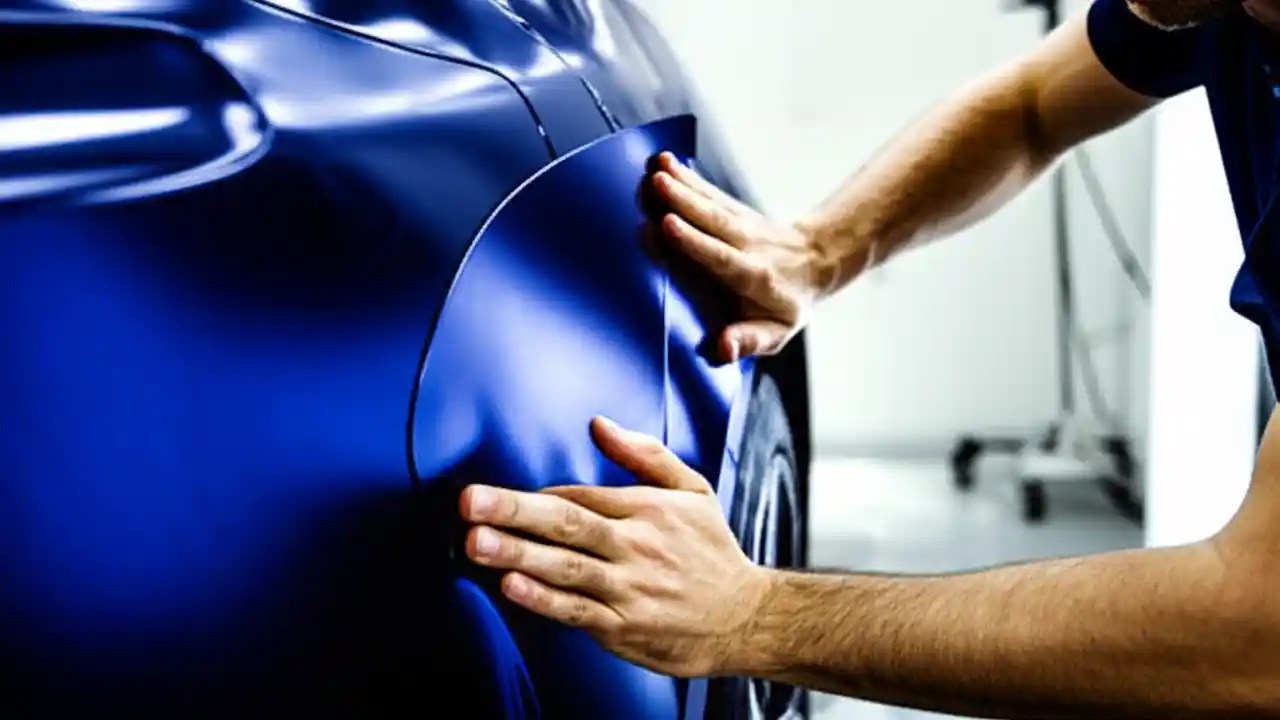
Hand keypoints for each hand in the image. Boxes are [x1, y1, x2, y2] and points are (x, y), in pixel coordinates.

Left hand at [459, 417, 771, 677]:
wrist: (748, 618)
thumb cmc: (712, 551)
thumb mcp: (692, 490)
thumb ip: (644, 455)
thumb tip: (598, 424)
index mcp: (647, 508)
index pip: (578, 495)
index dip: (534, 496)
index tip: (493, 497)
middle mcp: (635, 546)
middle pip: (567, 523)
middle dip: (514, 510)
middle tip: (470, 501)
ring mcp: (628, 590)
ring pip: (565, 568)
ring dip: (517, 554)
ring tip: (476, 541)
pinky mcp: (624, 628)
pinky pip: (576, 612)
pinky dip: (543, 599)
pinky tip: (511, 586)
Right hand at [650, 152, 824, 361]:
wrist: (814, 264)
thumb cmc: (786, 305)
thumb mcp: (776, 333)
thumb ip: (748, 340)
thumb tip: (721, 350)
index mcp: (753, 278)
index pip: (720, 258)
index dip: (694, 242)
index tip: (668, 225)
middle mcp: (747, 246)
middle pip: (713, 221)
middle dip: (684, 202)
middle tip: (656, 183)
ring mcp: (742, 225)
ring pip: (711, 202)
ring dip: (683, 183)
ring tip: (658, 166)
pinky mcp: (735, 211)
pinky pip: (710, 193)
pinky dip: (689, 177)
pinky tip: (668, 162)